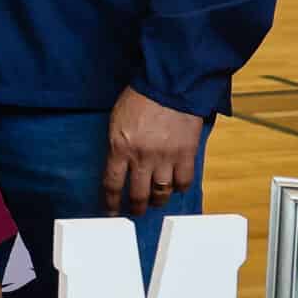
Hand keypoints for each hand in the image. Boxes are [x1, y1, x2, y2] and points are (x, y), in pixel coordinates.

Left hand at [103, 86, 204, 215]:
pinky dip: (180, 187)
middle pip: (138, 194)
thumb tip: (119, 164)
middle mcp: (142, 157)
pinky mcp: (186, 154)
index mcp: (119, 147)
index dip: (111, 202)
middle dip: (136, 207)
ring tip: (155, 201)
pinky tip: (176, 186)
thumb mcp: (117, 121)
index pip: (112, 183)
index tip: (111, 211)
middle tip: (136, 211)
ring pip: (162, 192)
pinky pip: (184, 181)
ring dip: (158, 200)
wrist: (169, 86)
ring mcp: (165, 157)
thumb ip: (118, 144)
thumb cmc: (139, 98)